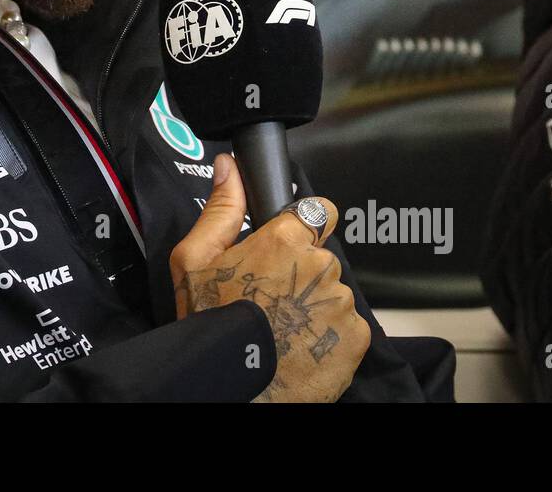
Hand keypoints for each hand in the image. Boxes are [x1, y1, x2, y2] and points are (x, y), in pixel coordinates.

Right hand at [169, 153, 369, 401]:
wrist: (229, 385)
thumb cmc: (210, 322)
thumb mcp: (195, 259)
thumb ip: (222, 208)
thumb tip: (229, 166)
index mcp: (285, 239)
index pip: (320, 211)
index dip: (306, 225)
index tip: (291, 245)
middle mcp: (320, 265)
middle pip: (322, 258)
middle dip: (303, 274)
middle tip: (271, 300)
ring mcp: (341, 302)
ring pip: (334, 294)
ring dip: (315, 308)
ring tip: (283, 330)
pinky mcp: (356, 338)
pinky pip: (348, 328)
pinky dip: (330, 338)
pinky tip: (300, 349)